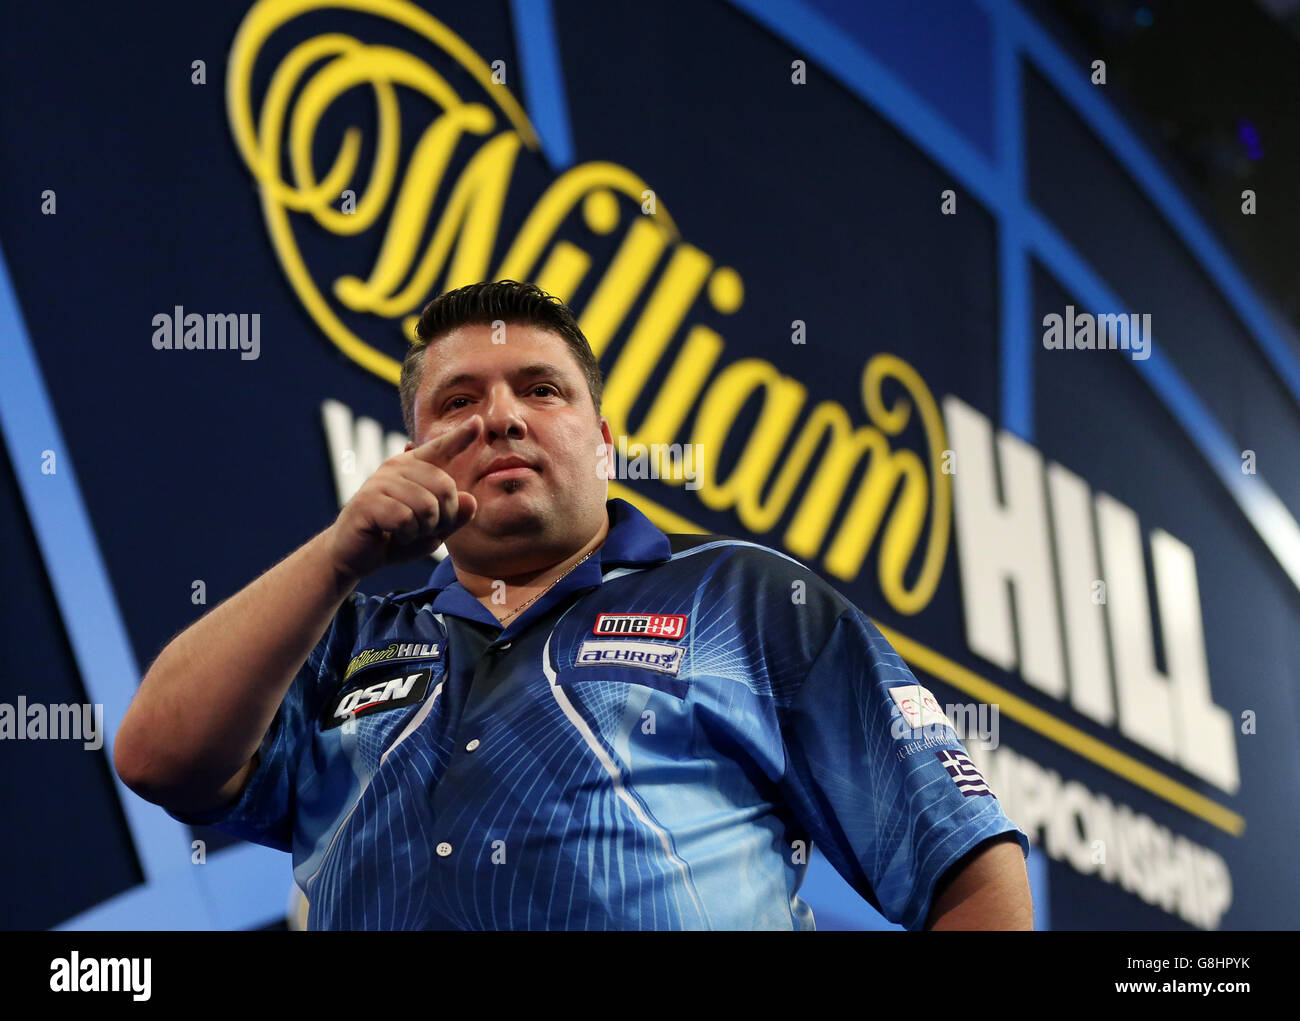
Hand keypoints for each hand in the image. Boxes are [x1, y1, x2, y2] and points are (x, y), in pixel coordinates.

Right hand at [326, 415, 481, 578]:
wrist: (355, 555)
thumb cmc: (396, 538)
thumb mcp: (433, 531)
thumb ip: (454, 517)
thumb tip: (471, 500)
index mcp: (413, 467)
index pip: (440, 448)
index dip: (461, 436)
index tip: (478, 421)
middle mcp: (397, 467)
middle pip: (446, 487)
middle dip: (445, 517)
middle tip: (426, 529)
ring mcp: (380, 482)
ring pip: (427, 506)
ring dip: (424, 530)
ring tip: (408, 532)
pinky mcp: (367, 501)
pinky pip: (406, 519)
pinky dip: (407, 535)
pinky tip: (394, 535)